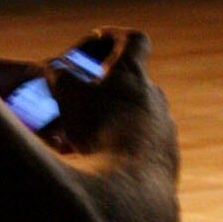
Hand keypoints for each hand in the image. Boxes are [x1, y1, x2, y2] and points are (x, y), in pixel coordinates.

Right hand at [51, 29, 178, 175]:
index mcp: (134, 75)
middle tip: (82, 104)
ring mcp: (165, 128)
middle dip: (107, 92)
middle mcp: (155, 97)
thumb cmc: (99, 130)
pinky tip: (102, 166)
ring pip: (136, 119)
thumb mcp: (68, 96)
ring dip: (113, 124)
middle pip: (132, 85)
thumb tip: (55, 70)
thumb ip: (60, 77)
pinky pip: (143, 149)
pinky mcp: (167, 159)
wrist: (132, 184)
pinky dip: (123, 152)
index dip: (116, 37)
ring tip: (85, 143)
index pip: (135, 41)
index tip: (100, 41)